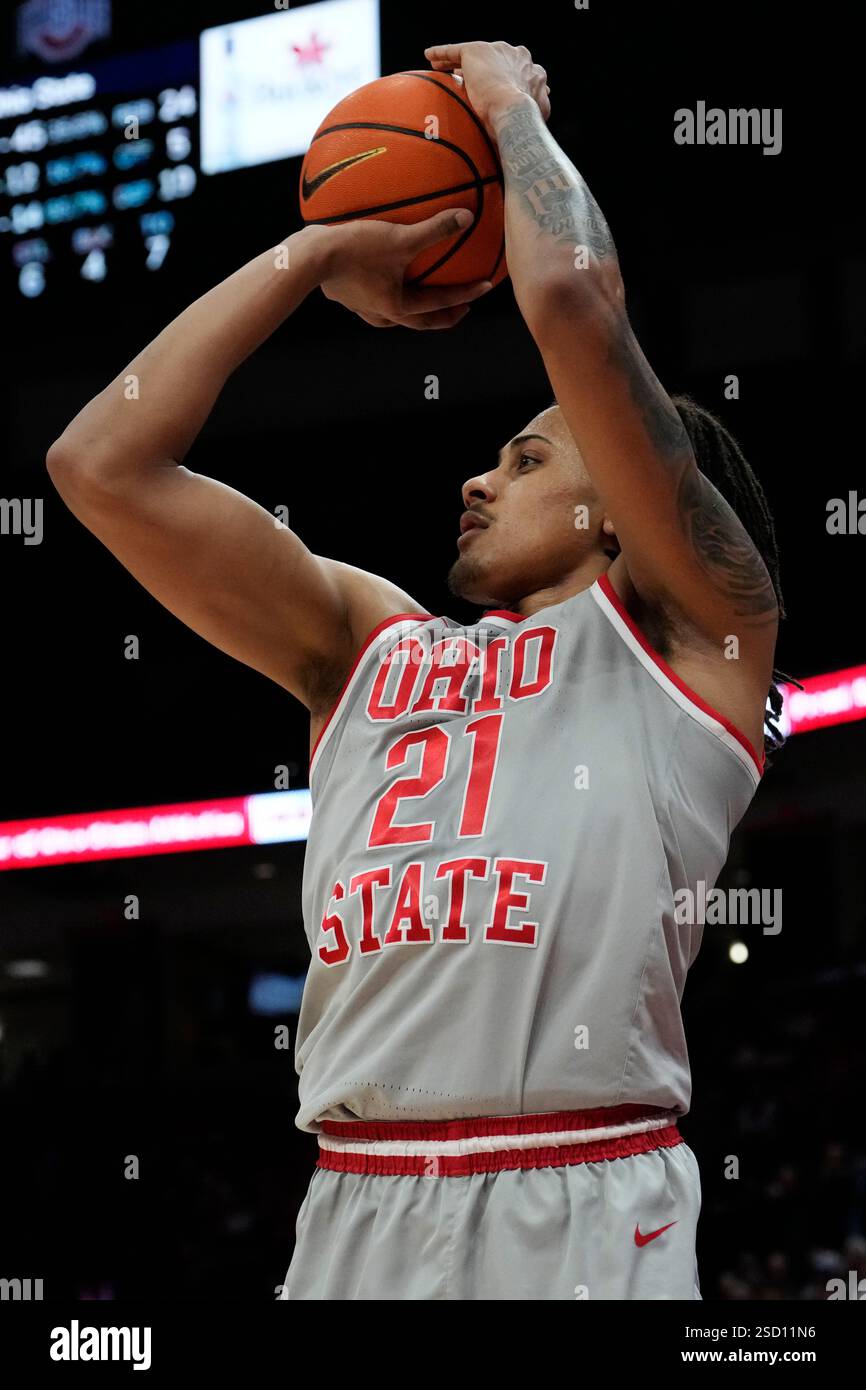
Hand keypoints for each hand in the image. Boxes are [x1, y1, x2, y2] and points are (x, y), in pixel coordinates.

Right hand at [311, 209, 492, 328]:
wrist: (307, 258)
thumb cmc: (354, 250)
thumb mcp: (399, 237)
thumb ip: (434, 229)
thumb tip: (466, 218)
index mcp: (398, 307)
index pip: (441, 305)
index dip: (466, 295)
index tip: (485, 287)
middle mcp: (381, 314)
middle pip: (419, 321)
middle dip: (442, 315)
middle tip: (460, 308)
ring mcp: (360, 306)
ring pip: (393, 315)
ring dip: (411, 310)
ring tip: (420, 298)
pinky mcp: (344, 293)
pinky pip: (372, 296)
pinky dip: (385, 290)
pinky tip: (381, 276)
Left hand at [423, 41, 550, 135]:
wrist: (515, 112)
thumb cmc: (526, 121)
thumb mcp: (537, 114)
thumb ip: (536, 110)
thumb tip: (536, 121)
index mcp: (532, 71)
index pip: (513, 72)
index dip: (502, 80)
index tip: (492, 90)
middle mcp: (517, 56)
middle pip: (494, 61)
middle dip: (483, 69)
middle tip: (468, 80)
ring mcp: (496, 51)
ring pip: (474, 57)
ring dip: (458, 62)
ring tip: (444, 68)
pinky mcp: (475, 51)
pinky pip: (453, 51)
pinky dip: (441, 53)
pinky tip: (430, 56)